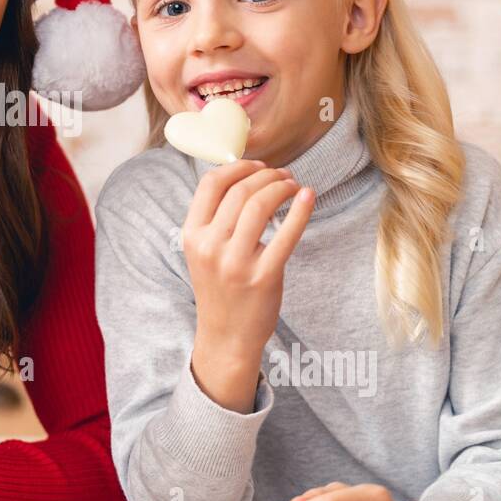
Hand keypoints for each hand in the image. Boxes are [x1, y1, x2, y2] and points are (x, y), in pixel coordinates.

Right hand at [182, 159, 313, 410]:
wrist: (227, 335)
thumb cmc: (220, 287)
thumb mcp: (203, 251)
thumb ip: (215, 218)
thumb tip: (244, 176)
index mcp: (192, 235)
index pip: (210, 184)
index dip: (238, 167)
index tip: (258, 165)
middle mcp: (210, 247)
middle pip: (240, 191)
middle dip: (267, 175)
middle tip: (283, 176)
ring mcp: (236, 263)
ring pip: (260, 205)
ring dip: (282, 187)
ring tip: (293, 187)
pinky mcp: (264, 276)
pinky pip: (286, 234)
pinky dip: (300, 209)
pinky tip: (308, 197)